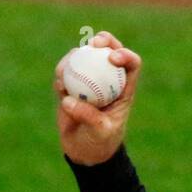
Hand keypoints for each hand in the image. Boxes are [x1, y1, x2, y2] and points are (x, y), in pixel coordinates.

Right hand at [54, 32, 141, 165]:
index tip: (112, 58)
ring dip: (74, 57)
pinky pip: (65, 72)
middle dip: (103, 40)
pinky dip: (61, 73)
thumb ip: (88, 116)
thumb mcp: (100, 132)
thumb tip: (69, 98)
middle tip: (92, 44)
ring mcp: (89, 80)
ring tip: (65, 73)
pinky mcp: (71, 85)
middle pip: (108, 51)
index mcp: (124, 89)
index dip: (125, 55)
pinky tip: (60, 85)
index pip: (131, 65)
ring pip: (84, 57)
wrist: (84, 151)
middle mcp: (108, 80)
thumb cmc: (101, 143)